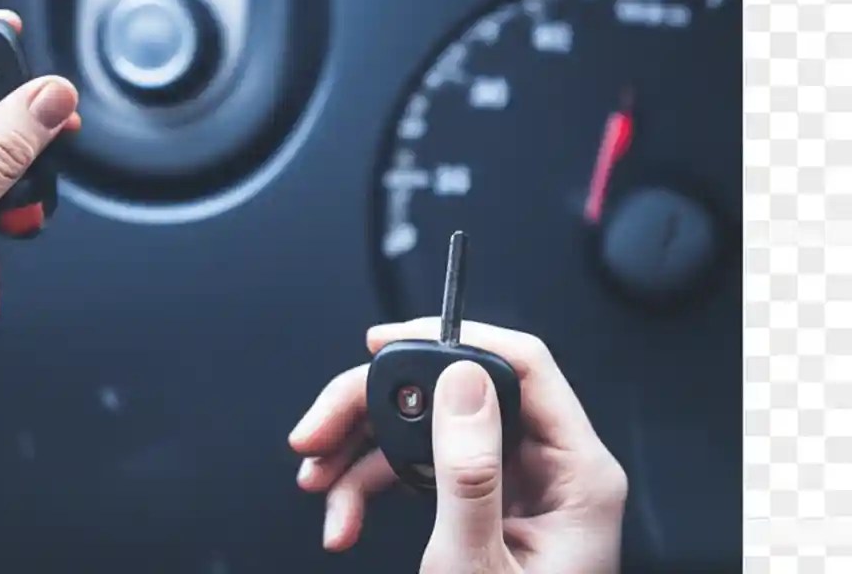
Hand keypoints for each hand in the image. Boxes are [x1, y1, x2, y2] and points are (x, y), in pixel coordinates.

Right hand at [288, 318, 627, 572]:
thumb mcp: (477, 566)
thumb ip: (467, 473)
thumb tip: (458, 381)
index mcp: (577, 474)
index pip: (521, 366)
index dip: (449, 341)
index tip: (382, 343)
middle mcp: (549, 470)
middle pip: (453, 396)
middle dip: (371, 413)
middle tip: (314, 433)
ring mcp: (516, 487)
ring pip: (424, 433)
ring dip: (358, 457)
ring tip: (316, 485)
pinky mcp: (484, 504)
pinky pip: (419, 471)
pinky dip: (371, 488)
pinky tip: (341, 517)